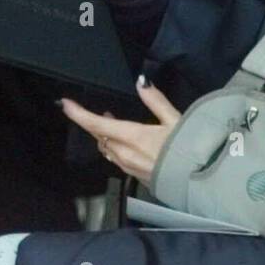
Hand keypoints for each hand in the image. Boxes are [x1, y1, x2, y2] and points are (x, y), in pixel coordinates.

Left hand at [60, 77, 180, 186]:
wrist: (199, 182)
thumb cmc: (188, 150)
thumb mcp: (174, 119)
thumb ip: (155, 100)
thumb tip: (141, 82)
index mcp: (131, 136)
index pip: (96, 125)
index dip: (78, 114)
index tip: (65, 104)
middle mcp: (125, 154)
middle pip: (100, 138)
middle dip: (96, 124)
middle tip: (101, 112)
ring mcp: (129, 168)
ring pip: (108, 150)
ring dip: (106, 137)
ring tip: (113, 124)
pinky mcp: (136, 177)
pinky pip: (118, 161)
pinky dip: (116, 149)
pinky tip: (127, 144)